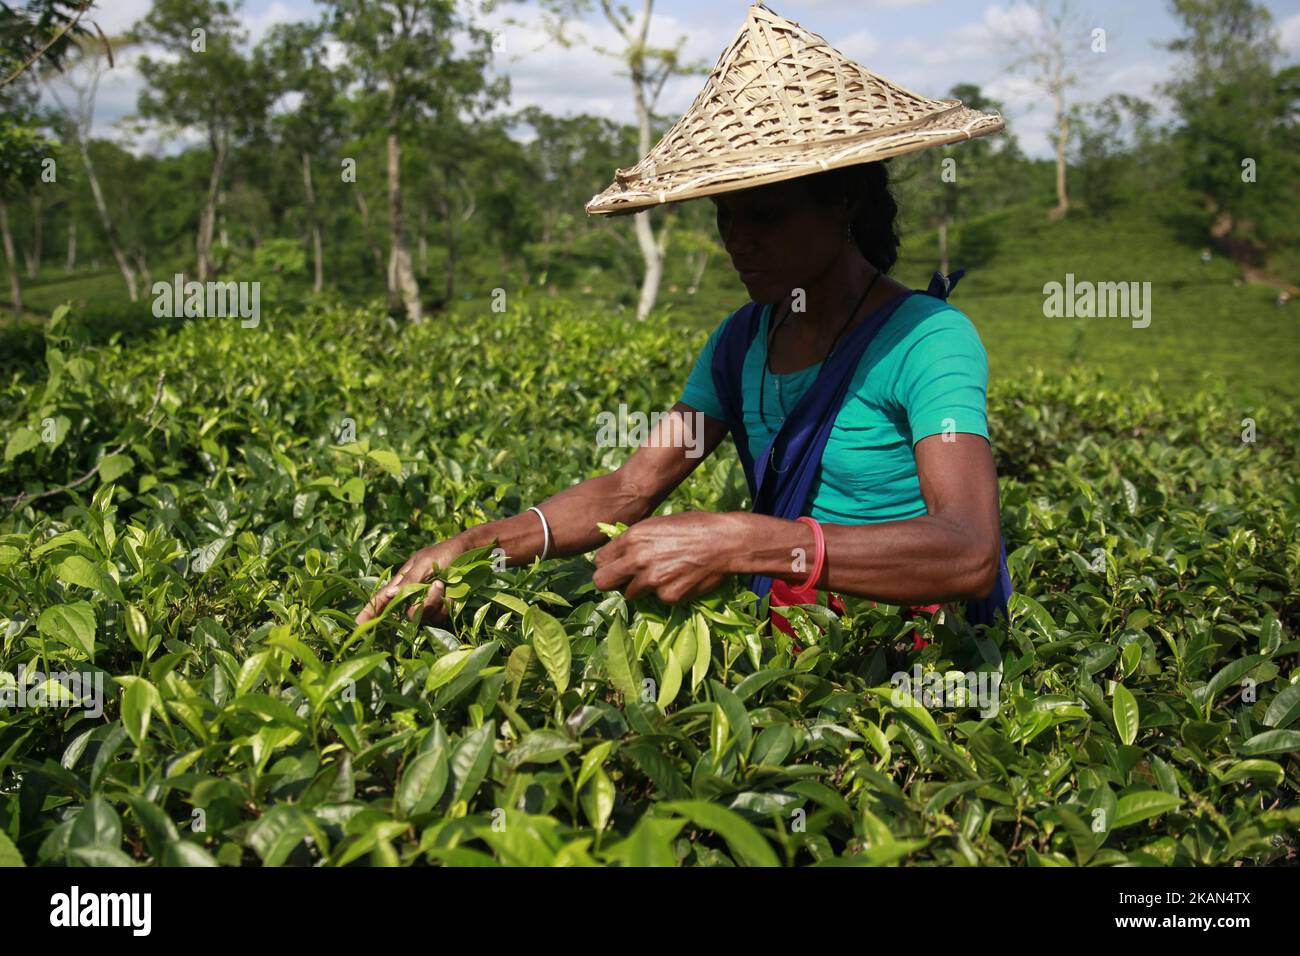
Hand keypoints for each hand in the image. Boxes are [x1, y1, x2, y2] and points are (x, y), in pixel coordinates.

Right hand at [355, 537, 466, 625]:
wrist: (471, 554)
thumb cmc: (444, 553)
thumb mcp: (425, 563)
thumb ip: (408, 581)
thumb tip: (388, 596)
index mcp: (402, 581)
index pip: (382, 598)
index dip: (370, 611)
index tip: (358, 624)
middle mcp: (412, 595)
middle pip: (406, 613)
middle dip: (421, 604)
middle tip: (437, 584)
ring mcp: (427, 602)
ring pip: (423, 616)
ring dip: (435, 601)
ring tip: (445, 583)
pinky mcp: (441, 608)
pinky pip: (438, 617)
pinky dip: (445, 606)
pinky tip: (452, 593)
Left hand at [592, 512, 734, 603]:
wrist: (725, 542)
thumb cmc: (694, 526)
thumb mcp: (658, 524)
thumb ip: (635, 539)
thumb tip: (620, 553)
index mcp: (633, 537)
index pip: (600, 560)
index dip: (608, 564)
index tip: (617, 565)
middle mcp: (637, 560)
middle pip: (602, 582)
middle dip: (612, 581)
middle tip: (625, 579)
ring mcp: (652, 580)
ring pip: (630, 594)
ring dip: (641, 588)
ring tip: (661, 575)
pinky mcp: (668, 597)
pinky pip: (657, 600)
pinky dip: (666, 592)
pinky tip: (680, 579)